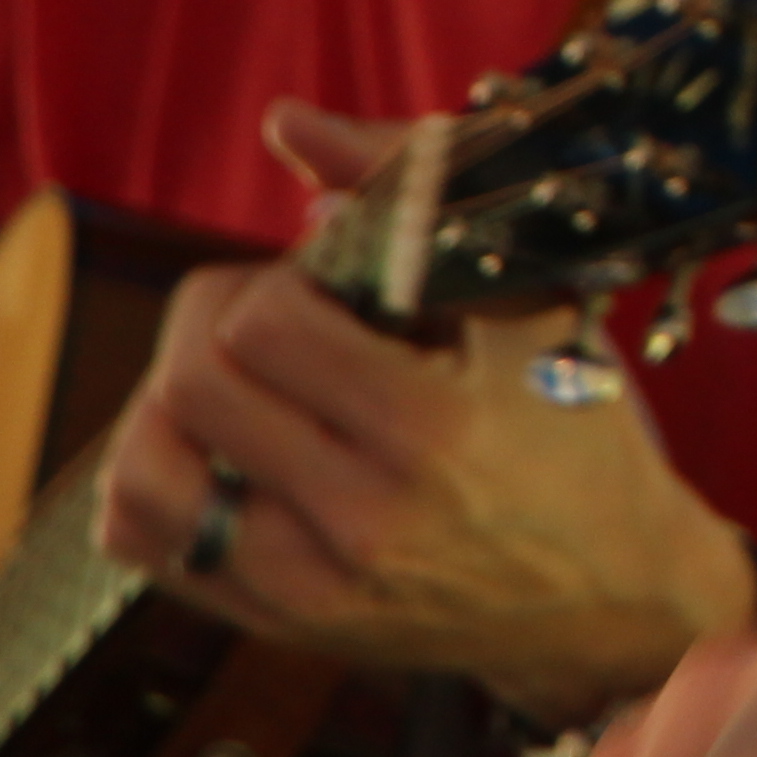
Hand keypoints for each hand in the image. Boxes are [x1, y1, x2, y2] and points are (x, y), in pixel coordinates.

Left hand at [96, 102, 756, 721]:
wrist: (614, 593)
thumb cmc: (581, 433)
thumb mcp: (535, 306)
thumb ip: (419, 205)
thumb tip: (294, 133)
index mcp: (432, 430)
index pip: (265, 325)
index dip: (280, 281)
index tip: (326, 287)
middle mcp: (361, 517)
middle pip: (193, 387)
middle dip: (215, 323)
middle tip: (272, 320)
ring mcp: (310, 584)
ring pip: (142, 473)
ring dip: (168, 402)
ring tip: (233, 383)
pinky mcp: (278, 623)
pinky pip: (141, 544)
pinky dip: (150, 480)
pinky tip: (211, 448)